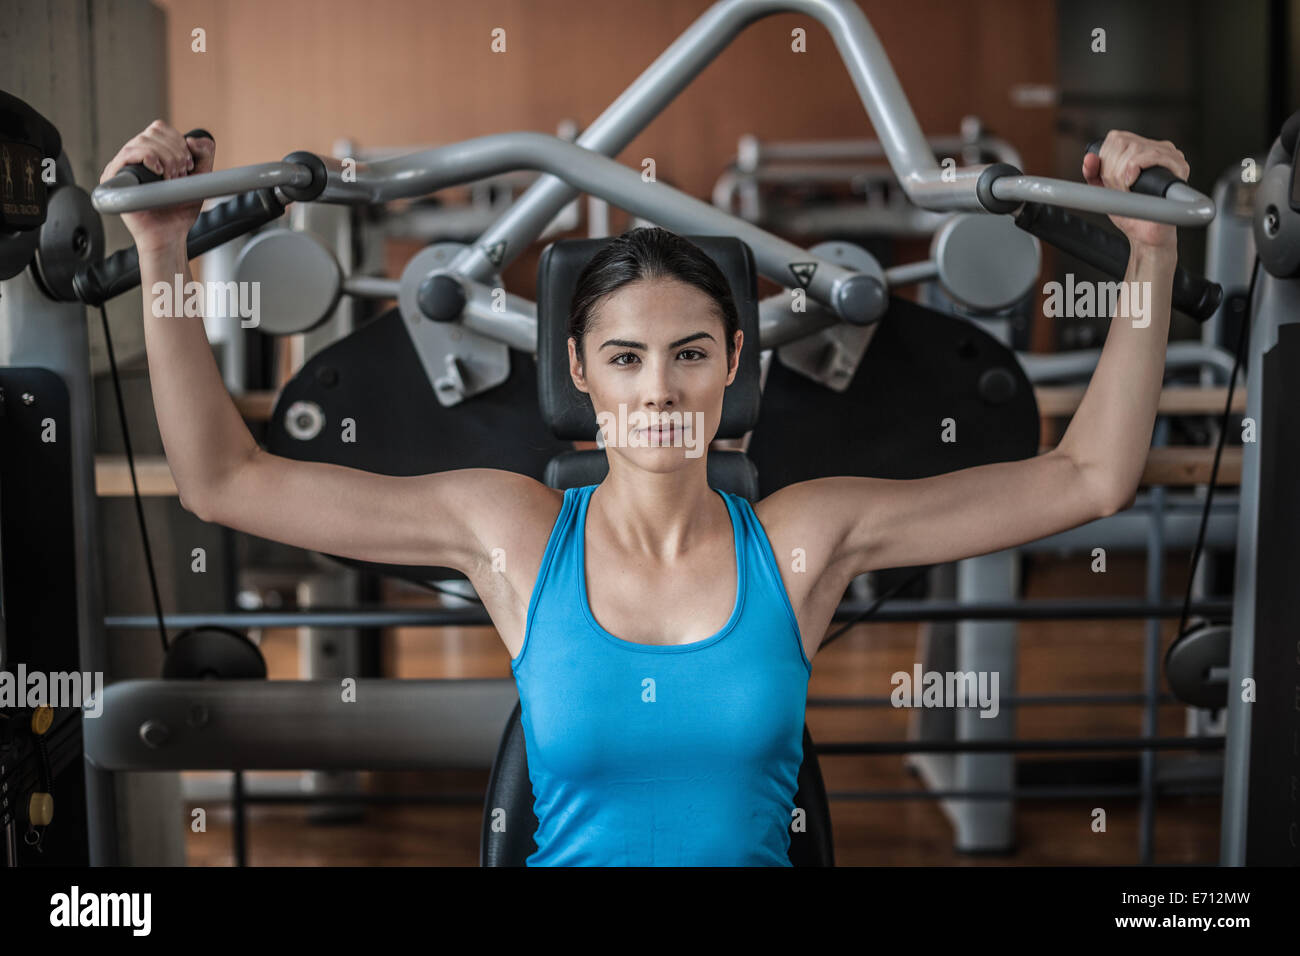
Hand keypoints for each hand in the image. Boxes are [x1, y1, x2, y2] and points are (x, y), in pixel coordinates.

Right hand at [99, 120, 215, 255]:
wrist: (169, 234)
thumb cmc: (179, 209)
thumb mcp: (199, 179)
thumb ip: (204, 156)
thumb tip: (193, 139)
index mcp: (150, 153)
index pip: (160, 128)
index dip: (178, 141)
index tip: (188, 165)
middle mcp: (134, 156)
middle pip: (152, 132)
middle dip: (174, 152)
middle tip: (181, 175)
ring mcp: (123, 166)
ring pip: (143, 141)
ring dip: (165, 158)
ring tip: (172, 179)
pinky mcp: (113, 178)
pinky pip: (128, 154)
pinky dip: (148, 157)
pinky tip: (159, 172)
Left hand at [1081, 131, 1187, 251]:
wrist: (1145, 232)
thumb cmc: (1130, 211)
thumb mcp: (1104, 190)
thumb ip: (1093, 173)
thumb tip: (1089, 159)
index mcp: (1140, 148)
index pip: (1116, 138)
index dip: (1105, 159)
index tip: (1107, 180)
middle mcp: (1157, 147)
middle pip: (1123, 143)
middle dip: (1112, 169)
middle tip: (1117, 188)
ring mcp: (1170, 155)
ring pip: (1135, 149)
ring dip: (1122, 173)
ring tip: (1126, 190)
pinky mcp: (1179, 166)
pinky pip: (1151, 156)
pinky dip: (1135, 169)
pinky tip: (1132, 183)